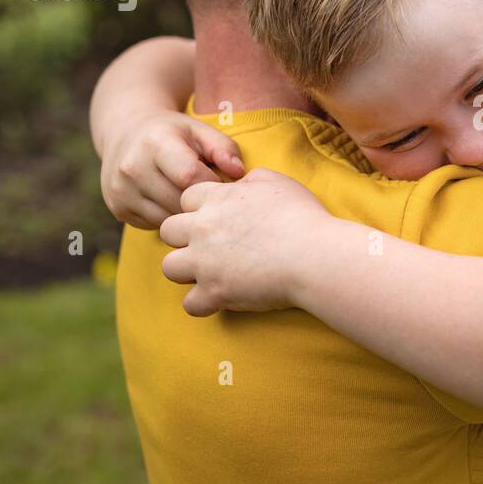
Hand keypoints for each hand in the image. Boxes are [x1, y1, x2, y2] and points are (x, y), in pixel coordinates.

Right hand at [100, 110, 244, 228]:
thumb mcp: (199, 131)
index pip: (190, 176)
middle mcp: (132, 167)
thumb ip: (223, 148)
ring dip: (185, 214)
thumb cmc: (172, 133)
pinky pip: (154, 225)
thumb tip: (239, 172)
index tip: (221, 182)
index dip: (212, 183)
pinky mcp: (118, 208)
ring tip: (192, 198)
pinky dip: (168, 218)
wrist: (126, 132)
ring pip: (167, 219)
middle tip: (210, 195)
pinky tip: (173, 202)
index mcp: (155, 144)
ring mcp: (122, 190)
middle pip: (178, 201)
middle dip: (200, 202)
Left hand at [160, 168, 331, 316]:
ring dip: (187, 271)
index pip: (186, 198)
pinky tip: (221, 298)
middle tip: (210, 246)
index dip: (201, 208)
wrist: (314, 255)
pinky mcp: (215, 292)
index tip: (219, 219)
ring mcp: (205, 263)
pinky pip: (190, 304)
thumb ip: (250, 179)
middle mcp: (203, 229)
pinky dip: (204, 303)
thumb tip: (240, 182)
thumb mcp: (277, 182)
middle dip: (184, 238)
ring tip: (211, 273)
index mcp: (216, 199)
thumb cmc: (302, 216)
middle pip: (168, 231)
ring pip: (169, 267)